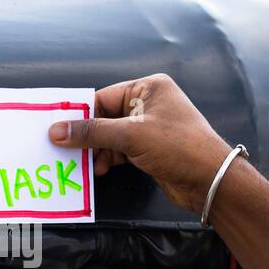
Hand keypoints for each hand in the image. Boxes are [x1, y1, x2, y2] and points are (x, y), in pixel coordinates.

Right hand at [48, 73, 232, 215]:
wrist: (211, 180)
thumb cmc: (179, 147)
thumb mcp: (131, 136)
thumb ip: (92, 132)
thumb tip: (57, 130)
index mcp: (149, 88)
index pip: (104, 97)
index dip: (81, 114)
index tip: (59, 129)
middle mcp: (149, 103)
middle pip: (105, 117)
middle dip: (89, 136)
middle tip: (68, 150)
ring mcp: (150, 127)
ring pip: (111, 136)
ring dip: (98, 151)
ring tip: (88, 164)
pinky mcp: (150, 148)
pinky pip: (120, 149)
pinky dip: (109, 159)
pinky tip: (101, 169)